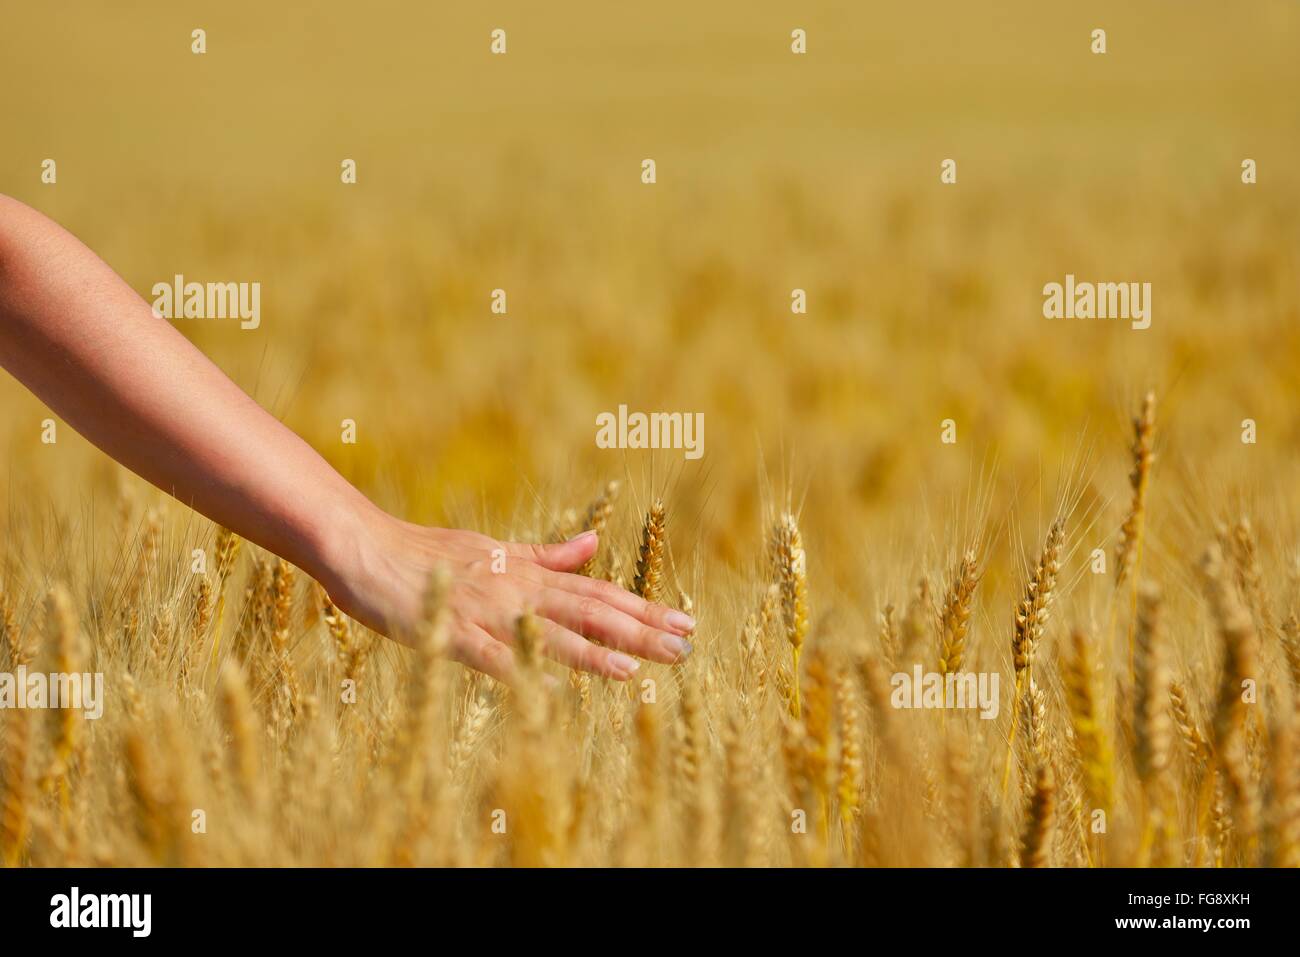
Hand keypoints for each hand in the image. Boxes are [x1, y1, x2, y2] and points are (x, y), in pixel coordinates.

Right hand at [316, 511, 694, 682]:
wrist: (364, 547)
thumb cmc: (427, 552)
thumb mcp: (495, 550)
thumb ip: (544, 554)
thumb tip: (592, 546)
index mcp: (528, 574)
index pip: (597, 594)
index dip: (643, 608)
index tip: (685, 621)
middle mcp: (517, 590)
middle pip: (588, 611)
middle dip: (640, 629)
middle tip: (686, 645)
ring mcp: (485, 610)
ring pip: (547, 632)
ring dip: (593, 651)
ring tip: (638, 667)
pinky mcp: (448, 630)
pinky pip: (489, 656)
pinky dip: (519, 669)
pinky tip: (549, 690)